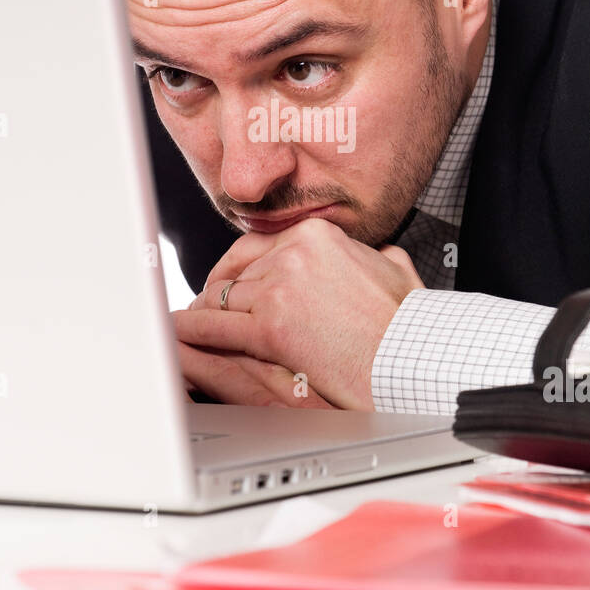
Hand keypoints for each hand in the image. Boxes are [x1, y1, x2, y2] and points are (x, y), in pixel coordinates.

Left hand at [173, 218, 423, 410]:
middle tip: (204, 307)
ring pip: (219, 298)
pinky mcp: (269, 327)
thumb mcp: (395, 267)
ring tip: (187, 324)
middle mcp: (292, 254)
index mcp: (317, 235)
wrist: (410, 354)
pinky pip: (215, 327)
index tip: (228, 281)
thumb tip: (379, 251)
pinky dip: (192, 332)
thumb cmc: (407, 322)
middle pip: (235, 272)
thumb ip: (376, 254)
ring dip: (201, 313)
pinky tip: (179, 336)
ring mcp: (278, 288)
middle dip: (218, 293)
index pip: (257, 246)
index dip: (236, 269)